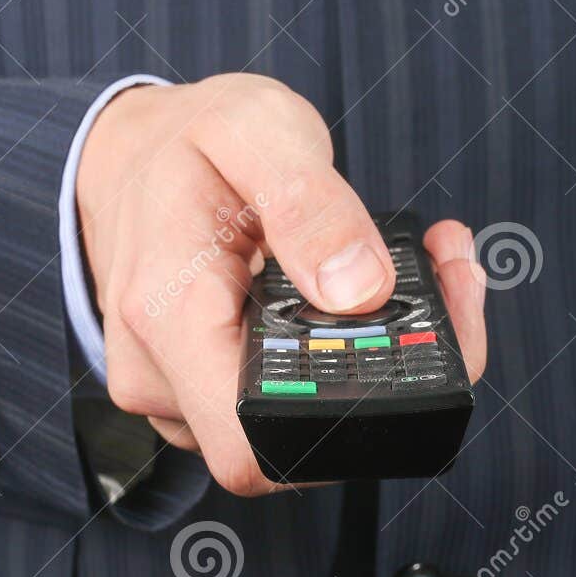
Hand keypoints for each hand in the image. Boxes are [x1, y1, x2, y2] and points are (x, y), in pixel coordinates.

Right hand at [76, 73, 487, 495]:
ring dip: (367, 363)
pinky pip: (282, 403)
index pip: (255, 446)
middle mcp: (163, 376)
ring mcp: (180, 394)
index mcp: (168, 317)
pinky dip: (335, 358)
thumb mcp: (255, 129)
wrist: (131, 150)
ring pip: (295, 426)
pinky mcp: (205, 393)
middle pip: (294, 443)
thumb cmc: (189, 135)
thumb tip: (361, 292)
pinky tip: (360, 294)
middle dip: (387, 376)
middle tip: (444, 280)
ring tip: (408, 270)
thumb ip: (309, 206)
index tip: (420, 327)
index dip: (351, 418)